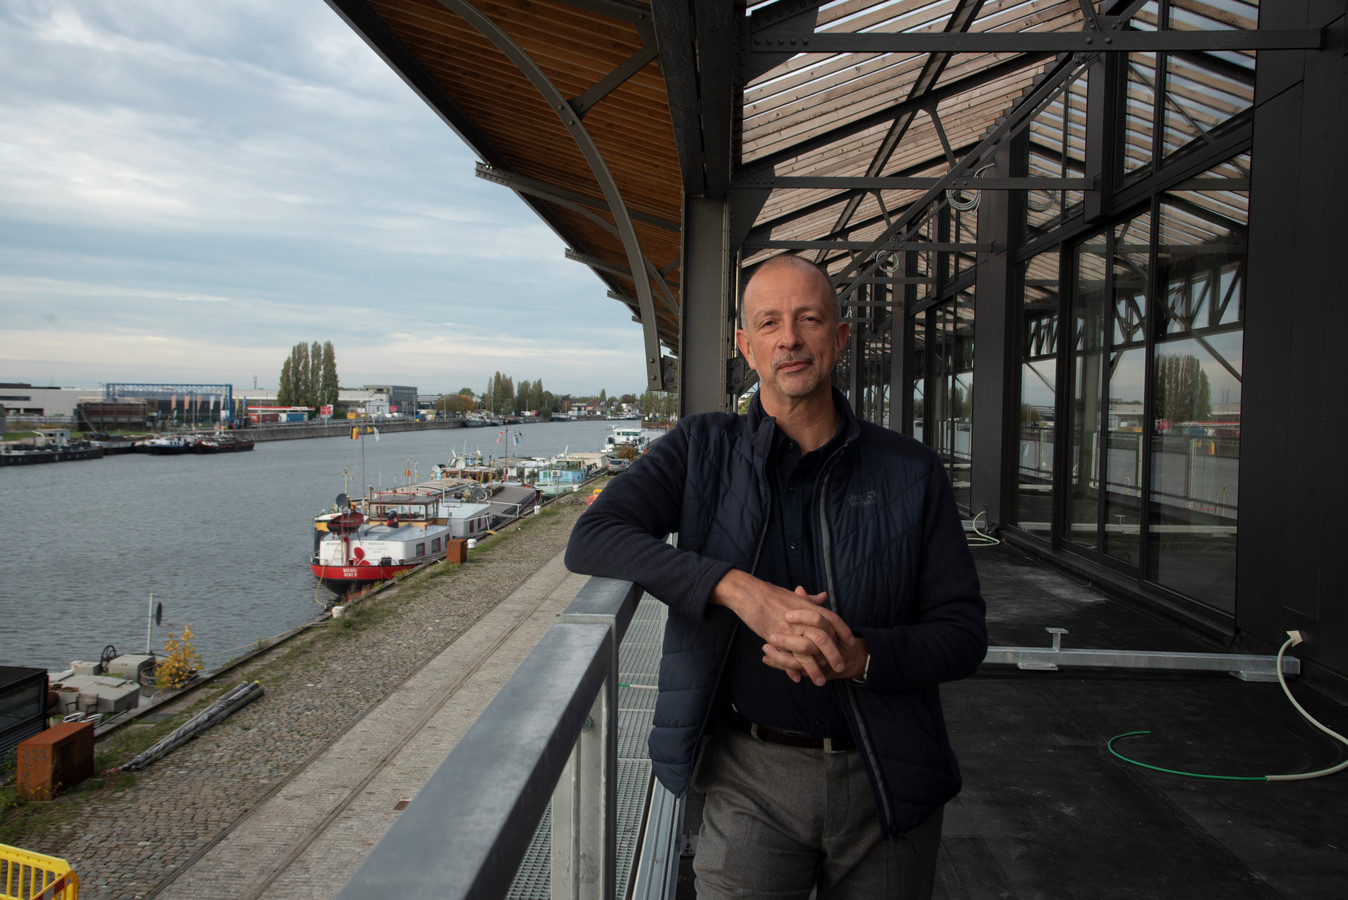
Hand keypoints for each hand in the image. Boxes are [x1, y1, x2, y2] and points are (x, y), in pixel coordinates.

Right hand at [711, 570, 850, 684]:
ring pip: (807, 653)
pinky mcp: (775, 639)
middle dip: (833, 655)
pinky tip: (797, 678)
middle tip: (840, 667)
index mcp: (808, 607)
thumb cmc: (770, 593)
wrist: (750, 594)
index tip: (850, 643)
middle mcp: (801, 619)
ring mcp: (788, 630)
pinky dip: (792, 669)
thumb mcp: (793, 595)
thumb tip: (823, 597)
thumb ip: (810, 599)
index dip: (843, 632)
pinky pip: (787, 657)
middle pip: (824, 639)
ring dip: (814, 669)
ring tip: (821, 681)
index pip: (833, 619)